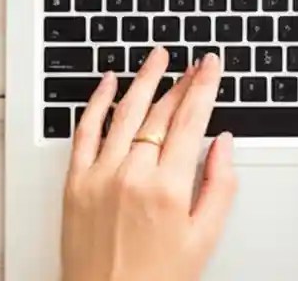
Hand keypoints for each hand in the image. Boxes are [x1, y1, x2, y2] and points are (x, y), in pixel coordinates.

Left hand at [62, 50, 236, 280]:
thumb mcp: (204, 239)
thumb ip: (219, 187)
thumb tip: (223, 145)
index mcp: (168, 189)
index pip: (191, 121)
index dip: (203, 87)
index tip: (210, 66)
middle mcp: (132, 176)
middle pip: (160, 114)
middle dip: (180, 83)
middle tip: (191, 65)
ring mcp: (99, 176)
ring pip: (124, 113)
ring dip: (143, 81)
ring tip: (156, 58)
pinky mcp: (75, 184)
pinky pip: (85, 132)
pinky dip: (96, 103)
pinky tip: (107, 85)